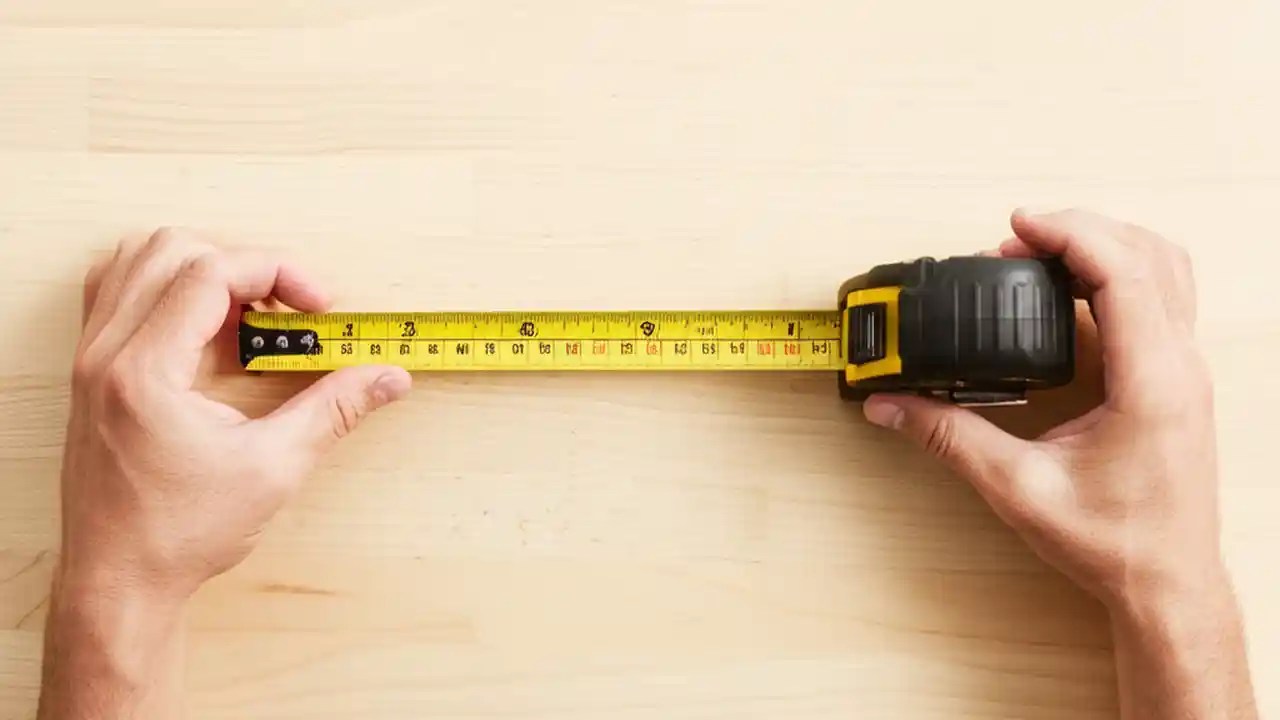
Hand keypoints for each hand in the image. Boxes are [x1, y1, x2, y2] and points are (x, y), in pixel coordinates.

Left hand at [40, 228, 410, 718]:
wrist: (119, 582)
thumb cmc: (180, 535)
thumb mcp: (274, 469)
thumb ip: (334, 409)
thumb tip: (388, 378)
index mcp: (144, 371)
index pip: (209, 273)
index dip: (276, 272)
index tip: (318, 304)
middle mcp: (105, 354)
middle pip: (171, 249)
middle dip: (244, 264)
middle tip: (290, 307)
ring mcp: (89, 360)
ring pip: (137, 261)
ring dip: (203, 268)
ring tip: (251, 313)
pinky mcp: (90, 373)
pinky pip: (116, 292)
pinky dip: (165, 287)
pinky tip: (206, 324)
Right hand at [862, 209, 1255, 717]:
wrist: (1166, 584)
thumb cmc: (1113, 544)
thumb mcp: (1018, 488)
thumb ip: (949, 437)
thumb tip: (892, 405)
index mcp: (1151, 382)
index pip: (1123, 273)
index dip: (1070, 234)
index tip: (1018, 226)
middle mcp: (1179, 367)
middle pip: (1149, 255)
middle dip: (1081, 230)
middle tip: (1017, 238)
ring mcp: (1186, 371)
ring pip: (1166, 270)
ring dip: (1107, 245)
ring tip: (1043, 252)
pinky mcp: (1178, 380)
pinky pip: (1163, 299)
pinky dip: (1121, 274)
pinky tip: (1074, 292)